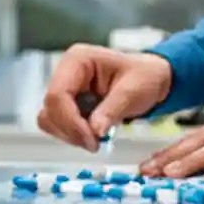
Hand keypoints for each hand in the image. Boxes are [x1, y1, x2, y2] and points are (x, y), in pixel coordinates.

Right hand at [37, 44, 173, 151]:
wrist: (152, 80)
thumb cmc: (145, 77)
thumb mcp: (133, 91)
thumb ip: (112, 110)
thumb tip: (94, 130)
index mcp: (77, 59)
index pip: (57, 94)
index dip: (71, 122)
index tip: (92, 140)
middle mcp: (66, 72)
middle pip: (50, 109)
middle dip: (72, 131)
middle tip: (96, 144)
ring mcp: (65, 89)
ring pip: (50, 120)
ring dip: (71, 135)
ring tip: (97, 139)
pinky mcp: (68, 105)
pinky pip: (59, 125)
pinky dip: (73, 135)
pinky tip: (93, 134)